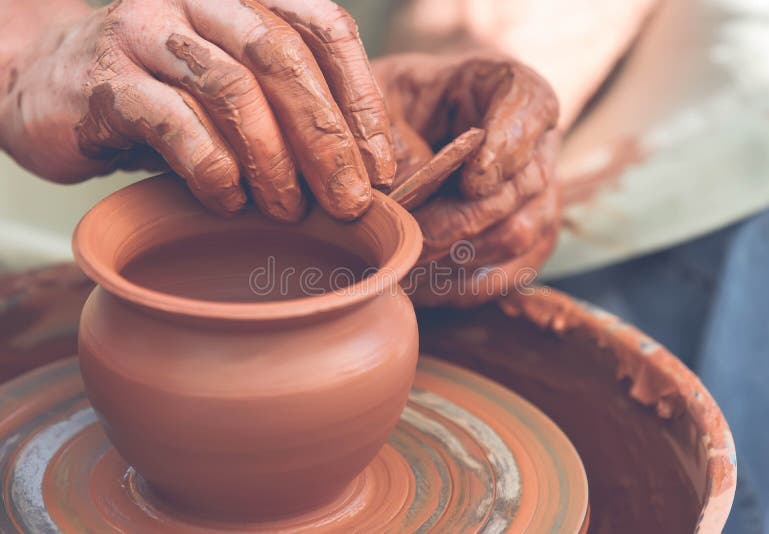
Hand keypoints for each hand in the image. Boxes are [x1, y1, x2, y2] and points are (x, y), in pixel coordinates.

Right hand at [0, 0, 394, 220]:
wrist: (51, 85)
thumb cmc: (165, 97)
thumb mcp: (238, 93)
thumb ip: (292, 112)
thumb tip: (369, 172)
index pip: (324, 28)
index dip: (362, 100)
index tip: (381, 168)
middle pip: (284, 58)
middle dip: (327, 139)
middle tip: (350, 201)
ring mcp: (149, 30)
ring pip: (233, 88)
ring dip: (274, 161)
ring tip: (290, 211)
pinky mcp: (107, 78)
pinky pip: (175, 123)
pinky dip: (213, 170)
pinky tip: (227, 203)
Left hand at [373, 53, 560, 304]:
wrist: (414, 124)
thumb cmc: (397, 104)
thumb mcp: (381, 98)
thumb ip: (389, 134)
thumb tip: (398, 193)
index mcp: (508, 87)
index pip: (530, 108)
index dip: (508, 145)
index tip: (472, 177)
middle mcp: (538, 142)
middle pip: (522, 186)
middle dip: (461, 218)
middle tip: (408, 235)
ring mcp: (540, 194)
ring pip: (517, 234)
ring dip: (458, 254)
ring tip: (404, 263)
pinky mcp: (529, 241)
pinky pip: (508, 273)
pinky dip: (462, 286)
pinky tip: (421, 286)